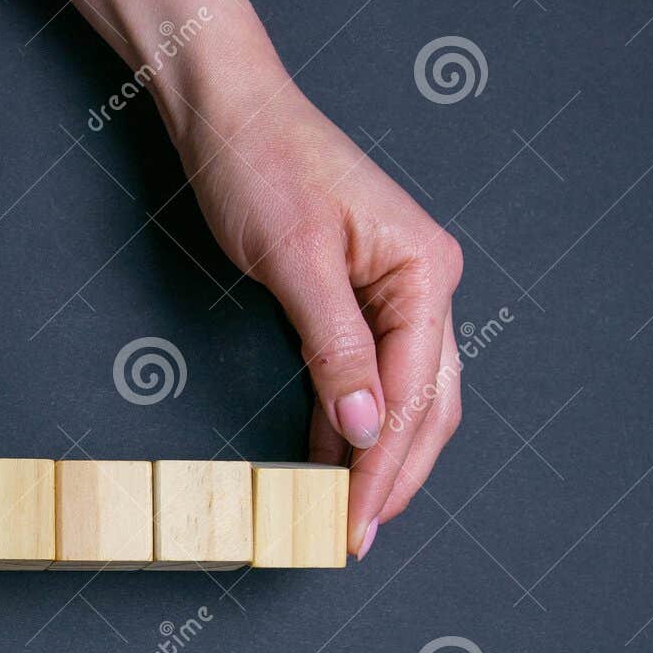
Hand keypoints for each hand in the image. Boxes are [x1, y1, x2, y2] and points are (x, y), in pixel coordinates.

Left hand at [43, 0, 462, 559]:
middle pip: (424, 404)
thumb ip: (334, 347)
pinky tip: (327, 461)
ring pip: (402, 397)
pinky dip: (347, 424)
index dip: (385, 467)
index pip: (414, 393)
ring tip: (346, 516)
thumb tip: (364, 429)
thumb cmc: (261, 165)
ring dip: (375, 458)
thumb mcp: (296, 261)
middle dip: (391, 476)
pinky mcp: (359, 297)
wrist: (227, 113)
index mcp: (423, 271)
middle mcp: (423, 283)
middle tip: (354, 538)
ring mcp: (395, 291)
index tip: (355, 523)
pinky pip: (365, 376)